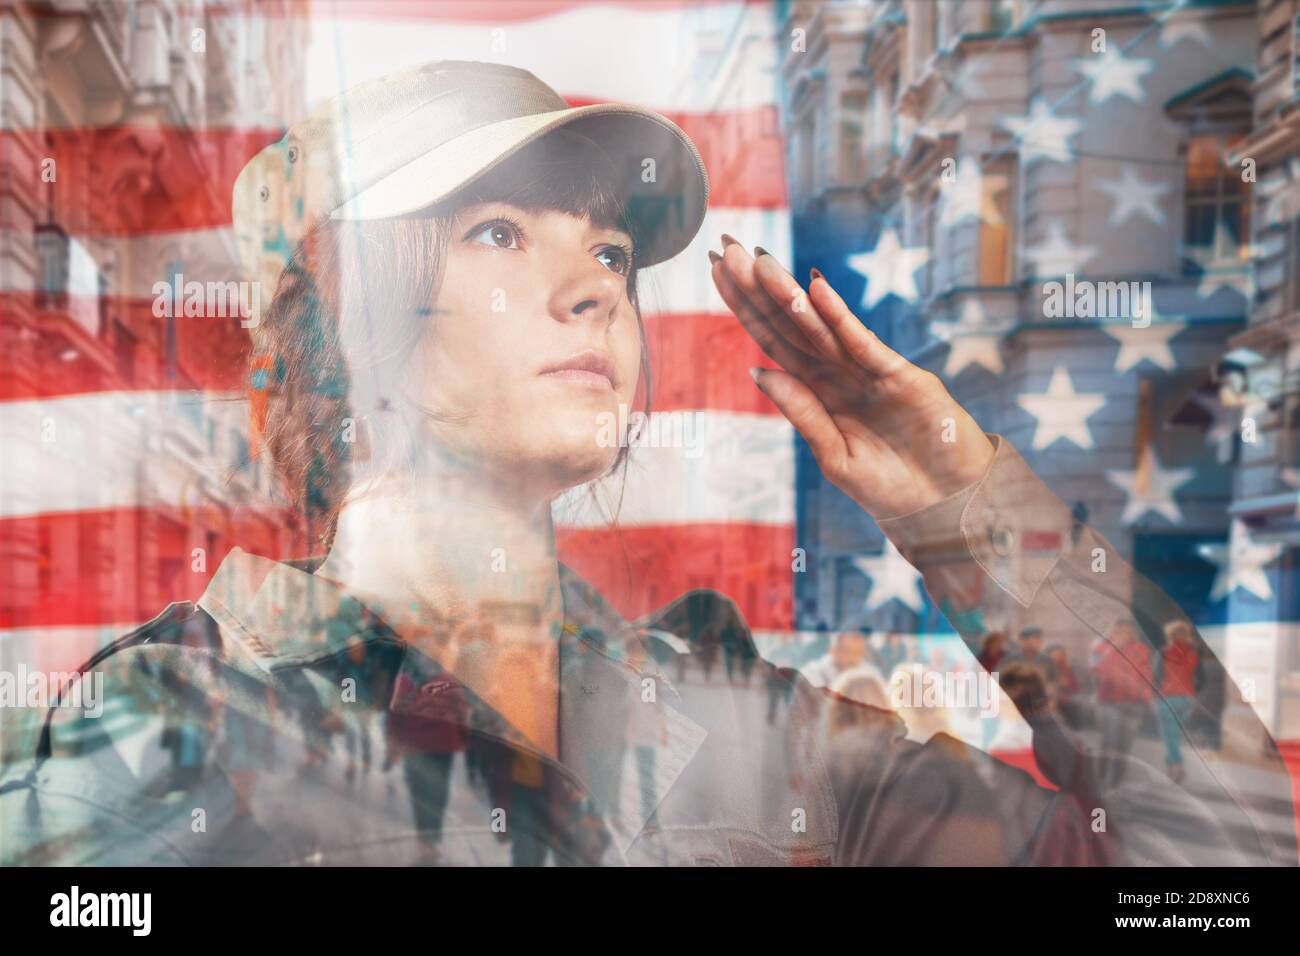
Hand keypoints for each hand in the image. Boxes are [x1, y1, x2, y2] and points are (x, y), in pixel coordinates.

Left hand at [709, 237, 994, 520]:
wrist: (945, 505)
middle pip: (789, 323)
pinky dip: (840, 318)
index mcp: (818, 391)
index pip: (773, 341)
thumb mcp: (834, 457)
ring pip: (820, 327)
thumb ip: (801, 413)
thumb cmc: (890, 487)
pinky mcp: (901, 376)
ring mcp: (870, 371)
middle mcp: (839, 373)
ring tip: (759, 261)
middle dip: (758, 287)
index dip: (746, 307)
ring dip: (789, 294)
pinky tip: (815, 289)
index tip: (716, 273)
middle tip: (725, 248)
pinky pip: (862, 344)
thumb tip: (757, 371)